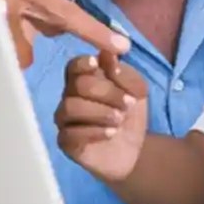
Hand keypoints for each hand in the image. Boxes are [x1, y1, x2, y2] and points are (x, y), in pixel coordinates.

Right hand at [56, 51, 148, 181]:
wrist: (134, 148)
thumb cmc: (130, 112)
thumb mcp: (138, 90)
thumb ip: (124, 73)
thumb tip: (108, 55)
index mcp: (84, 78)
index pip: (75, 65)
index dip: (84, 63)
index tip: (97, 64)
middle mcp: (70, 95)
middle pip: (78, 85)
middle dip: (107, 92)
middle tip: (128, 104)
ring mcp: (65, 119)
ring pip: (70, 107)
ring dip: (100, 112)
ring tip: (119, 120)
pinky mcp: (65, 141)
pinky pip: (70, 133)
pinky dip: (94, 131)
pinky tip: (111, 133)